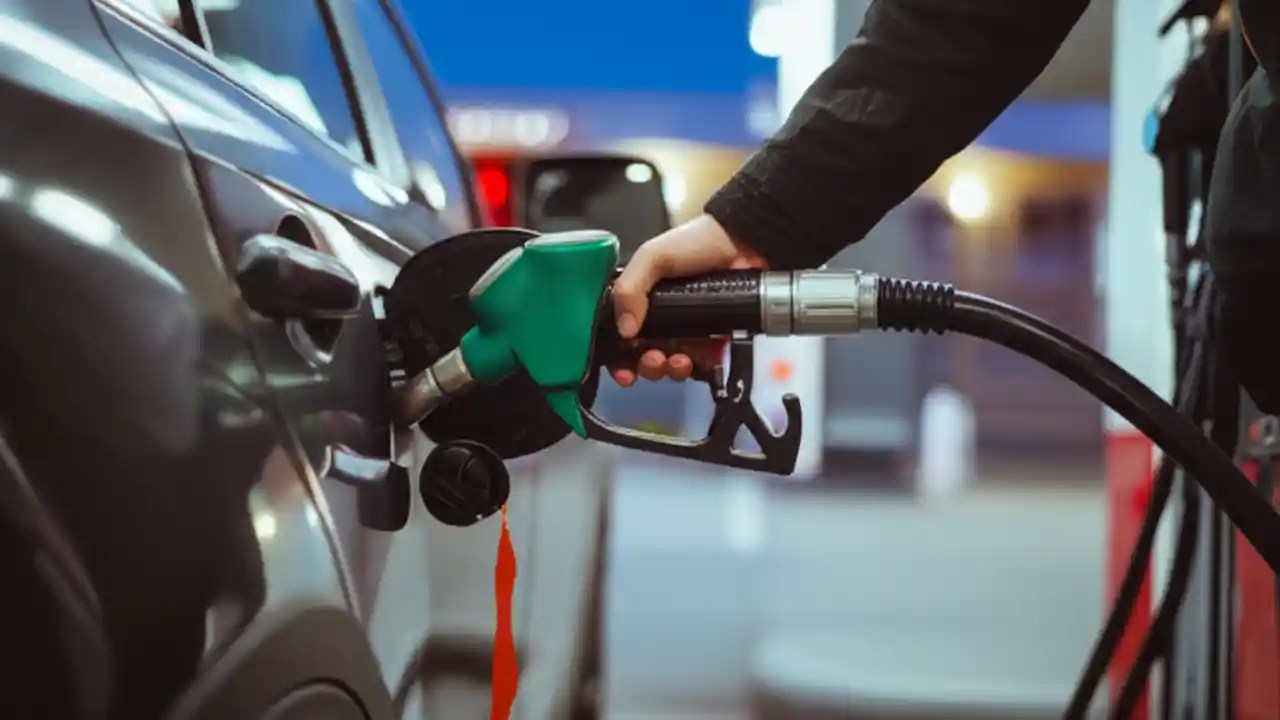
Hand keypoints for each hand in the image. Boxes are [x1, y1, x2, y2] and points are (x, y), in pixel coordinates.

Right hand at [610, 214, 767, 386]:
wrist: (742, 245)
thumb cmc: (695, 244)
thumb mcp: (652, 257)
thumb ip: (630, 289)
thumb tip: (624, 330)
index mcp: (639, 301)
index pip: (619, 337)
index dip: (617, 360)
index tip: (623, 371)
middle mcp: (658, 320)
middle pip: (642, 359)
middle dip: (647, 367)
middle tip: (655, 358)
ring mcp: (685, 333)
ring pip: (669, 366)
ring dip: (669, 370)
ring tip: (679, 360)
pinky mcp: (710, 341)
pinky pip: (698, 366)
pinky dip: (695, 369)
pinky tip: (696, 360)